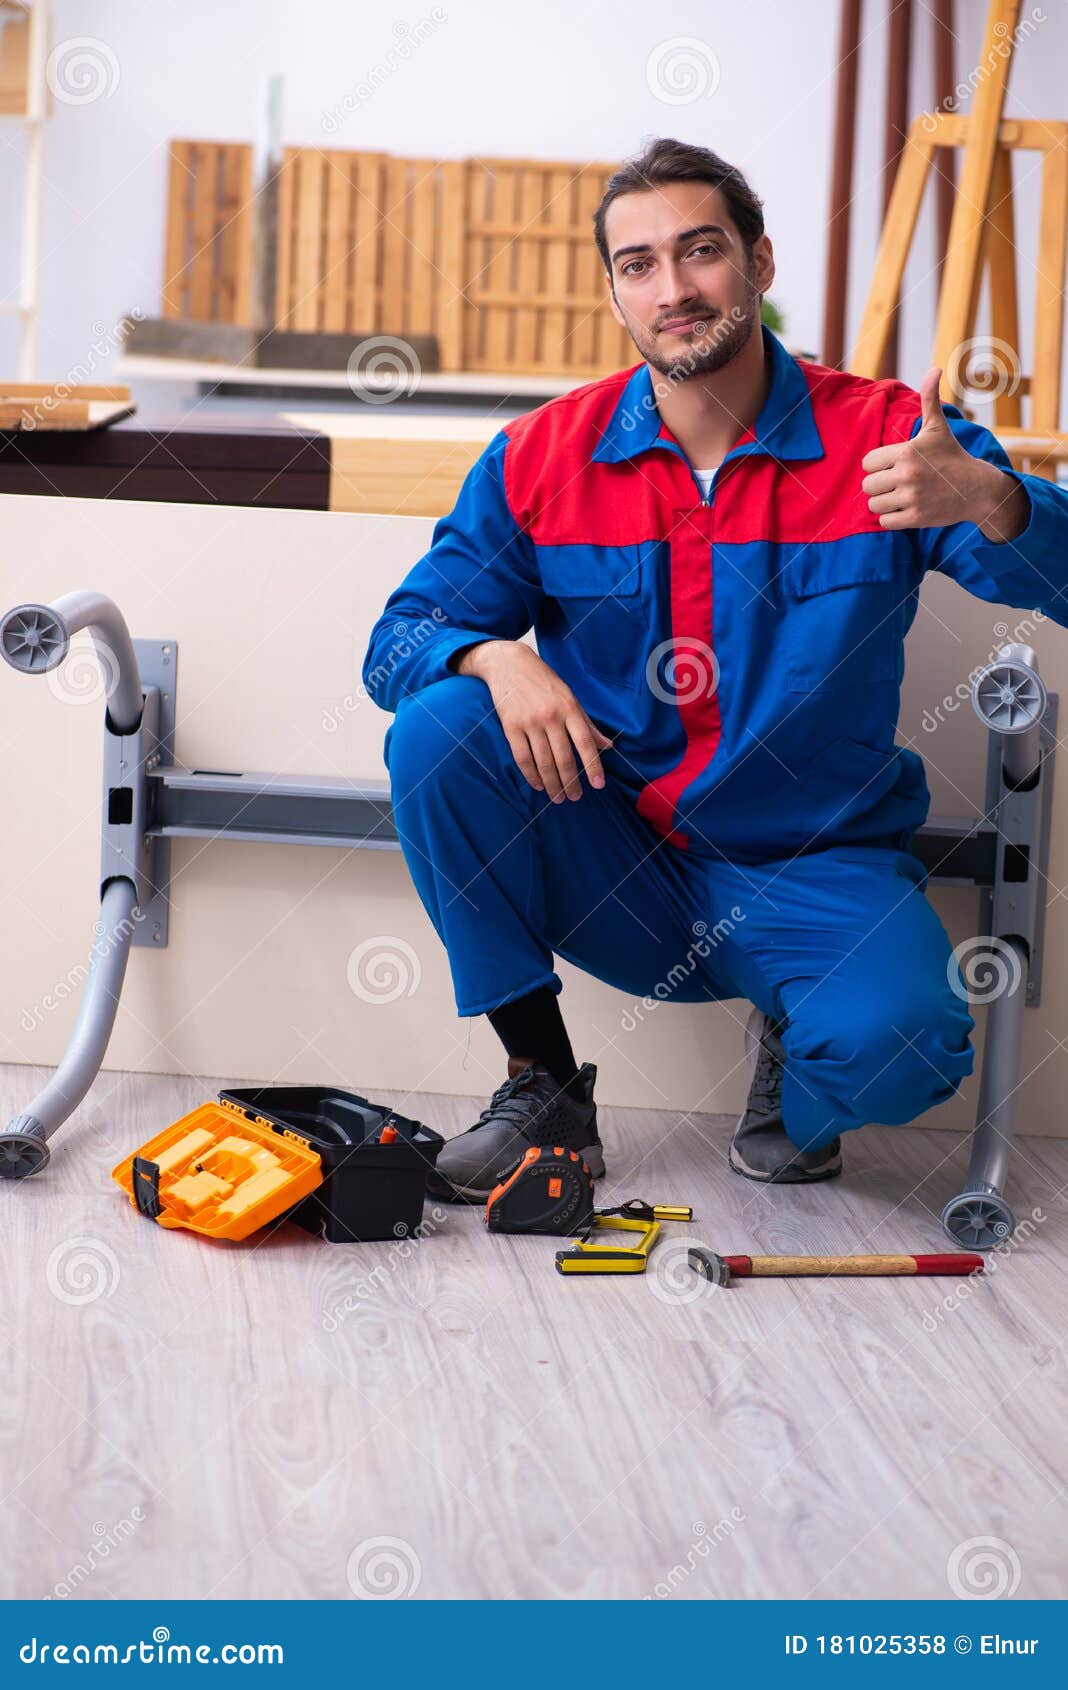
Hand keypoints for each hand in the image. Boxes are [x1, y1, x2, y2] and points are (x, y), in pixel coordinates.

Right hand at [455, 639, 612, 800]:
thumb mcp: (569, 697)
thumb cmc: (543, 682)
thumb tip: (607, 746)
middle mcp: (551, 716)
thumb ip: (587, 724)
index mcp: (569, 708)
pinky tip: (538, 785)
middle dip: (570, 782)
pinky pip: (522, 757)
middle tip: (575, 798)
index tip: (598, 785)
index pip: (585, 742)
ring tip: (558, 798)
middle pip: (563, 757)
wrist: (508, 663)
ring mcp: (530, 722)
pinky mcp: (510, 726)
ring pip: (543, 761)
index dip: (593, 766)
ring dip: (552, 784)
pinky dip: (531, 775)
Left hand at [861, 366, 1029, 540]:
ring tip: (899, 496)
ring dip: (883, 503)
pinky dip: (891, 518)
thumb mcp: (938, 427)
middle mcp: (907, 475)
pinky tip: (904, 509)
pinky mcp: (915, 518)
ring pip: (874, 505)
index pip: (867, 463)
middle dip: (878, 485)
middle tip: (895, 483)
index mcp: (907, 452)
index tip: (892, 465)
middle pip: (867, 485)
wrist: (977, 488)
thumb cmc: (952, 456)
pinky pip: (885, 522)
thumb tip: (935, 368)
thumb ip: (929, 399)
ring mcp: (911, 498)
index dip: (877, 465)